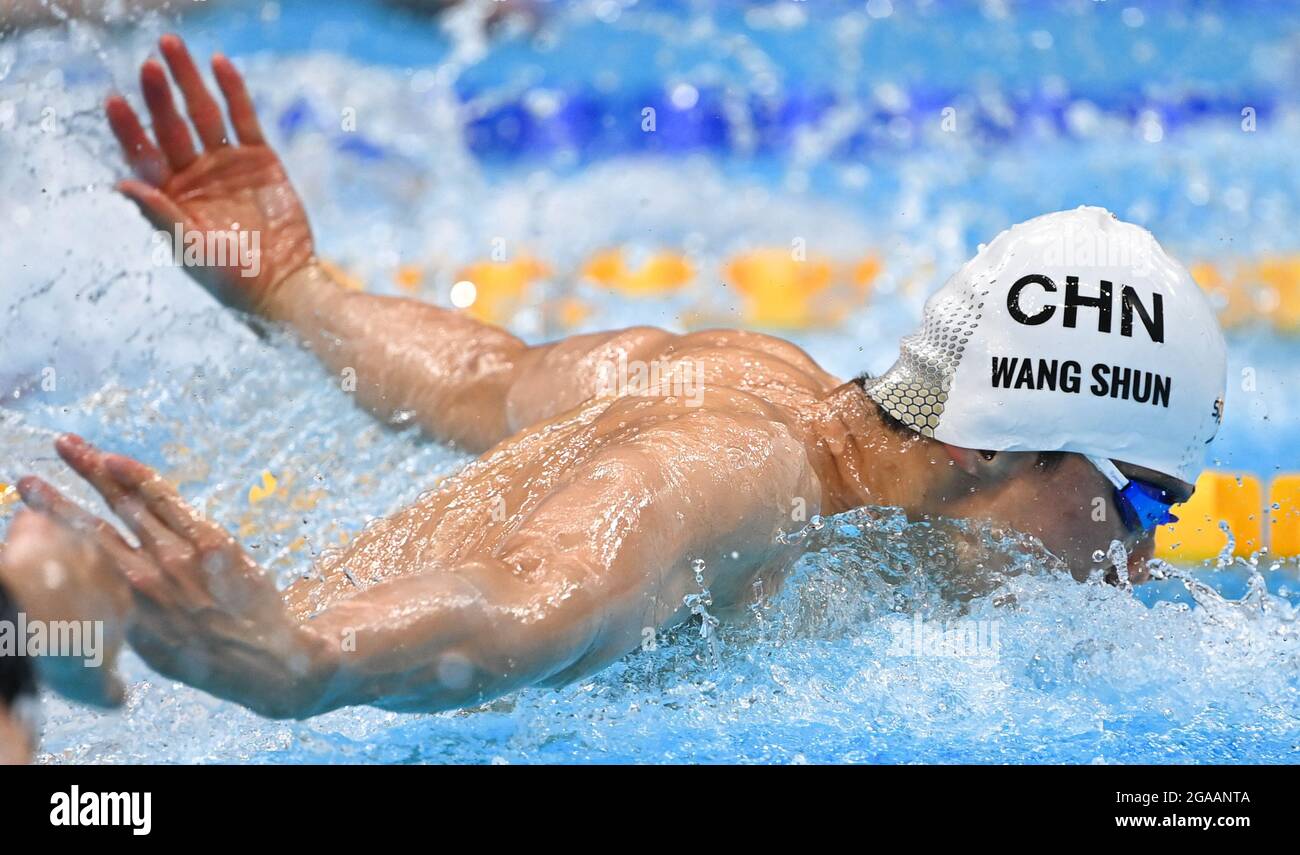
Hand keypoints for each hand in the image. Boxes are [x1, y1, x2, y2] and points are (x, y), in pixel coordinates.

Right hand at [18, 436, 326, 717]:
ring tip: (67, 446)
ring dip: (92, 471)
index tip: (28, 522)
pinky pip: (167, 501)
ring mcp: (176, 558)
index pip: (81, 563)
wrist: (266, 659)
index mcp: (125, 609)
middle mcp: (143, 581)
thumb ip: (129, 618)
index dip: (54, 539)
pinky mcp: (209, 542)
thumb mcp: (155, 649)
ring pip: (125, 504)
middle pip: (90, 529)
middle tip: (26, 480)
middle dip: (54, 502)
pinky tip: (114, 460)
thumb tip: (108, 598)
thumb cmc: (211, 656)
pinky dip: (138, 477)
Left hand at [107, 34, 313, 314]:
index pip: (143, 154)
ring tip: (173, 46)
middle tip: (148, 65)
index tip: (115, 101)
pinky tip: (219, 64)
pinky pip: (245, 119)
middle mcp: (194, 175)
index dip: (129, 129)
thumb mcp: (192, 249)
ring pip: (203, 113)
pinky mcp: (261, 160)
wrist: (287, 285)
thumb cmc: (235, 278)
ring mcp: (227, 164)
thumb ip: (161, 215)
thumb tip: (122, 183)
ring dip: (188, 80)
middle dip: (158, 95)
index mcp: (171, 196)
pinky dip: (233, 92)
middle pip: (171, 125)